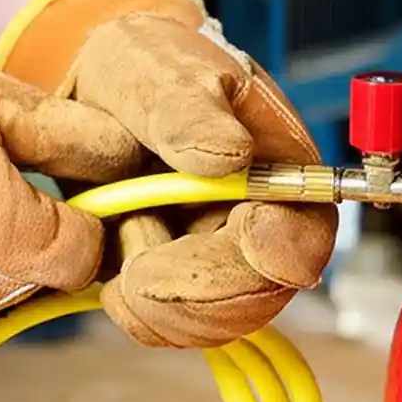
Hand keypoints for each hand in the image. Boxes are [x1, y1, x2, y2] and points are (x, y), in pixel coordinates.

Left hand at [0, 0, 337, 347]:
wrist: (97, 101)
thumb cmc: (144, 73)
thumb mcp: (158, 71)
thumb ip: (187, 109)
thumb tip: (229, 155)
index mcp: (283, 171)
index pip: (304, 233)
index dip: (278, 251)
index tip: (243, 239)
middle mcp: (264, 229)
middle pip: (259, 296)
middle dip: (195, 289)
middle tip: (136, 257)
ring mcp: (224, 267)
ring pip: (213, 325)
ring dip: (157, 300)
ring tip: (123, 232)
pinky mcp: (181, 291)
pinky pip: (170, 330)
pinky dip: (136, 313)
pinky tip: (114, 274)